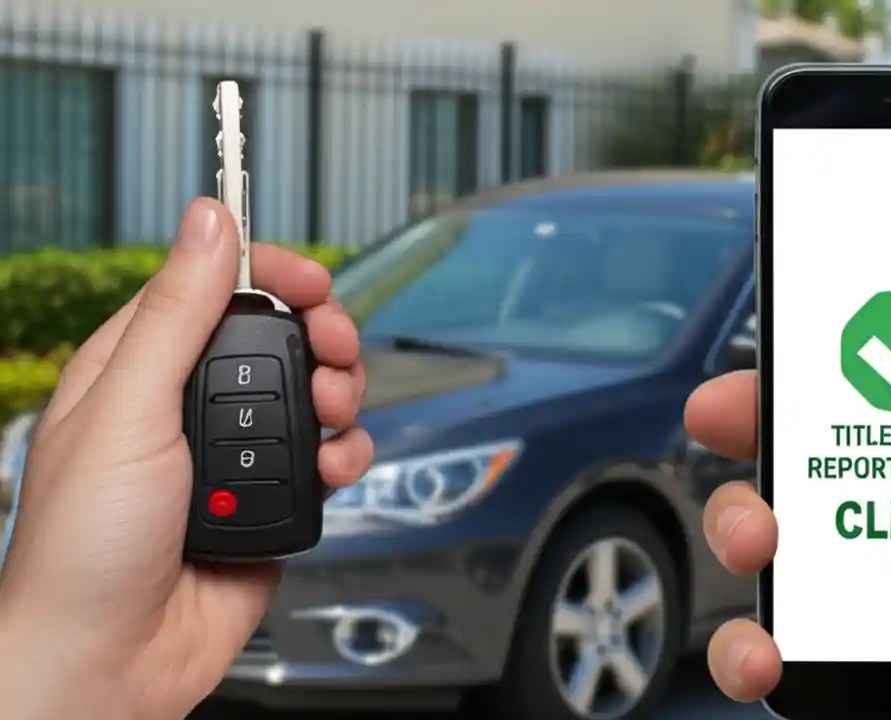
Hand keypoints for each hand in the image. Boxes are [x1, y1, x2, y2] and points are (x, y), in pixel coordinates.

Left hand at [0, 199, 372, 719]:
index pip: (215, 287)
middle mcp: (189, 404)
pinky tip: (331, 467)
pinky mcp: (272, 501)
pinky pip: (327, 457)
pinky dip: (344, 455)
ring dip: (339, 395)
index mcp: (137, 367)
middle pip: (279, 336)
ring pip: (312, 393)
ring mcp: (234, 455)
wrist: (112, 662)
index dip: (271, 273)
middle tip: (335, 349)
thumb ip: (174, 313)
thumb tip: (210, 221)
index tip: (311, 279)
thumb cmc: (84, 548)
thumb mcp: (126, 410)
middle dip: (321, 334)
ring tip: (330, 413)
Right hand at [686, 312, 890, 719]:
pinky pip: (762, 653)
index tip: (796, 346)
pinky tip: (766, 654)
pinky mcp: (839, 684)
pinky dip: (740, 646)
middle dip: (756, 431)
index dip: (838, 379)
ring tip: (758, 543)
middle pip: (812, 471)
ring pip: (771, 551)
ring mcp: (868, 621)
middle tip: (723, 415)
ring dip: (735, 524)